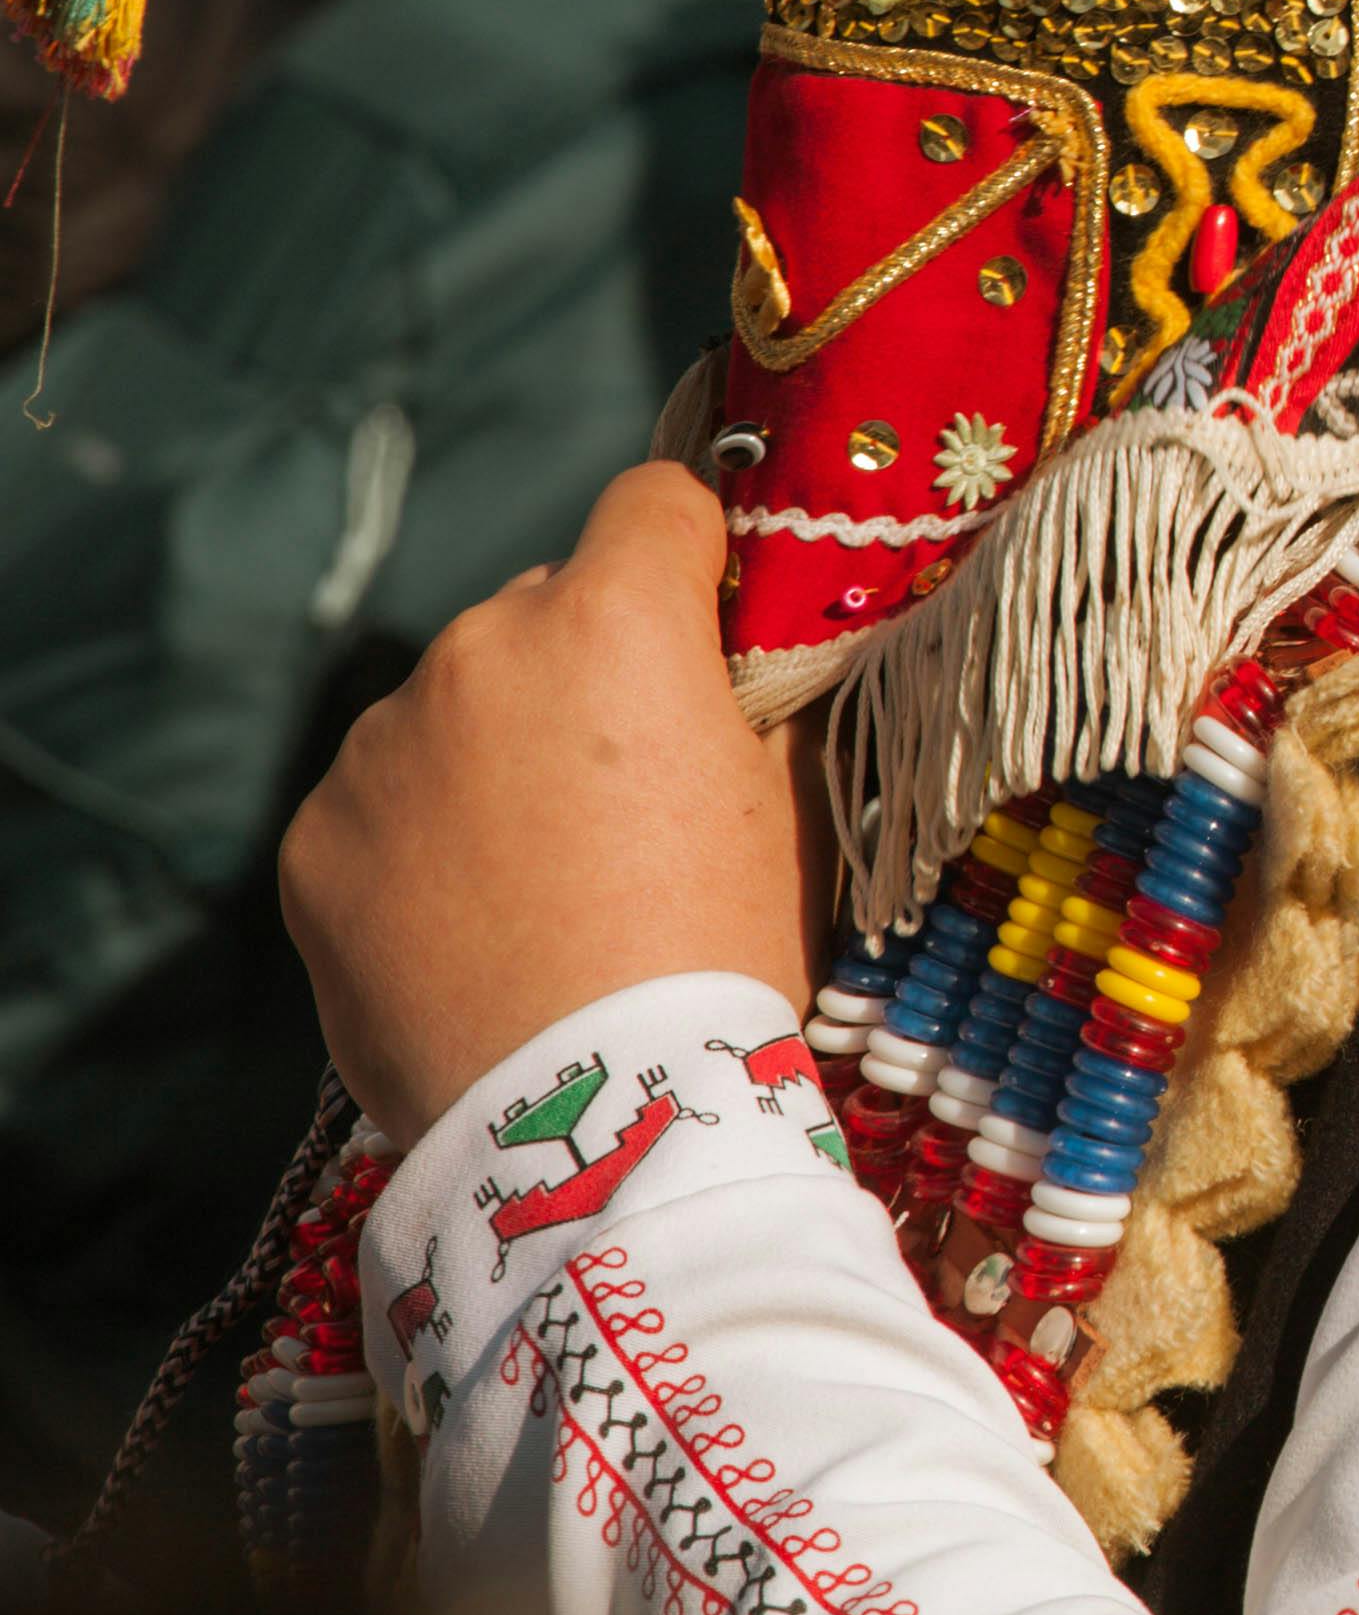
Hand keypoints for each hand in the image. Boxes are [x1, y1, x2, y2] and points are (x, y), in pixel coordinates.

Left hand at [282, 464, 805, 1148]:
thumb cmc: (726, 945)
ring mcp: (379, 745)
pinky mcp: (313, 840)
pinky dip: (423, 839)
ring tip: (545, 876)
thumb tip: (741, 660)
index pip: (656, 499)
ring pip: (455, 706)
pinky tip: (473, 922)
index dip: (693, 554)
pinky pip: (382, 802)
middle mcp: (479, 647)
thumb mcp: (789, 798)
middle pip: (546, 608)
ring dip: (495, 752)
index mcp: (613, 614)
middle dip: (587, 668)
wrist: (595, 1115)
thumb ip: (755, 696)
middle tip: (632, 786)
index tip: (710, 616)